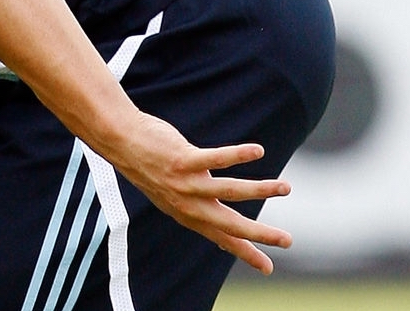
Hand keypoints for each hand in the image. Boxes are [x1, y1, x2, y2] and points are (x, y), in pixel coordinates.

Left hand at [113, 112, 292, 273]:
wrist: (121, 141)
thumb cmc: (149, 165)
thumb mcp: (170, 195)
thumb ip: (194, 206)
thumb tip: (216, 217)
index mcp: (187, 214)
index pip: (221, 238)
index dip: (245, 252)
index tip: (269, 268)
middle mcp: (188, 204)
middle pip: (230, 223)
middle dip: (260, 234)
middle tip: (288, 241)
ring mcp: (186, 182)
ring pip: (230, 191)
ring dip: (260, 190)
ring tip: (285, 187)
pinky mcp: (183, 159)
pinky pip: (216, 159)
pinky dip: (238, 155)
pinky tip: (258, 151)